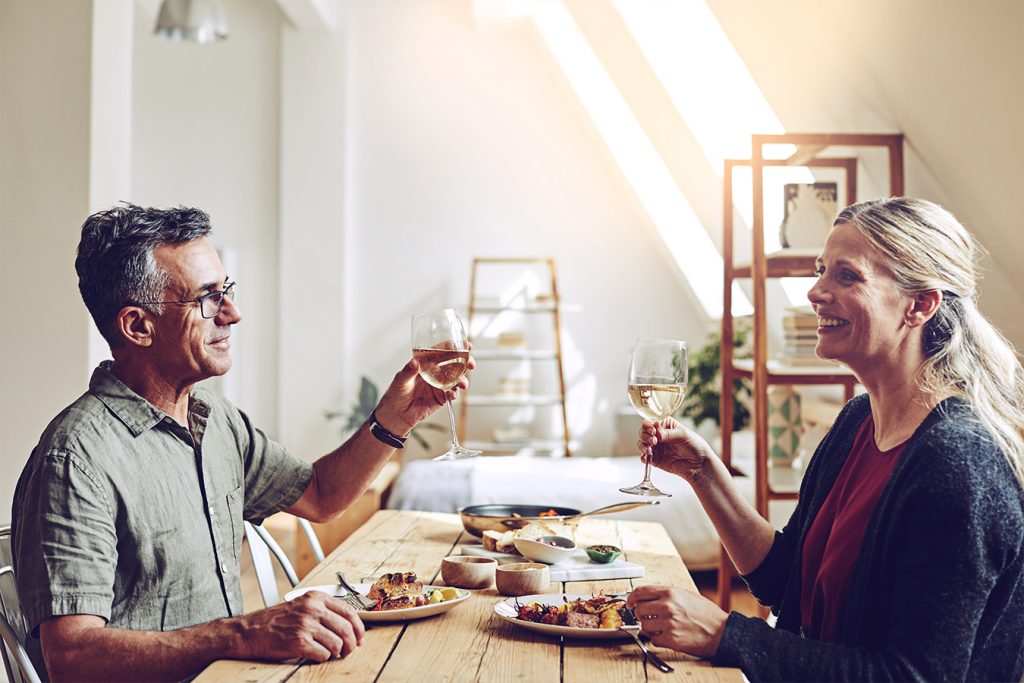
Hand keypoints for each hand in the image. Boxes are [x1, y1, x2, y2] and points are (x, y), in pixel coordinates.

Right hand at [237, 591, 364, 661]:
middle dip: (352, 643)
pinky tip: (317, 655)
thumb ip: (324, 611)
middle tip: (350, 650)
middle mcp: (312, 609)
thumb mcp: (302, 605)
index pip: (349, 611)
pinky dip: (323, 657)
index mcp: (316, 597)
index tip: (360, 637)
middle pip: (346, 628)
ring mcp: (305, 625)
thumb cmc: (276, 620)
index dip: (358, 627)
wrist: (251, 631)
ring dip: (338, 652)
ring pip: (337, 643)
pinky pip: (323, 654)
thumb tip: (349, 627)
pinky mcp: (298, 642)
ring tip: (332, 654)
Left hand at [375, 350, 474, 434]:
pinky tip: (453, 394)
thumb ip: (408, 371)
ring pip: (456, 379)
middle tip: (470, 364)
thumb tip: (414, 363)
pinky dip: (455, 393)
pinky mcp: (441, 398)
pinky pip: (452, 393)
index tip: (465, 345)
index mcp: (426, 363)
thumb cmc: (395, 394)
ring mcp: (440, 385)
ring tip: (463, 384)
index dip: (455, 346)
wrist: (396, 415)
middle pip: (455, 363)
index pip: (443, 350)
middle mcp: (435, 372)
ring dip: (462, 380)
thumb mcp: (400, 380)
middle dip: (465, 362)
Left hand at [626, 585, 726, 658]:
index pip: (640, 592)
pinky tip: (666, 635)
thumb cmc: (706, 614)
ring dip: (648, 628)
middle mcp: (667, 606)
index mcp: (670, 592)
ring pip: (643, 626)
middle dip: (640, 614)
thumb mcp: (686, 595)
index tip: (630, 603)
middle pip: (638, 610)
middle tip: (648, 617)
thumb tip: (646, 597)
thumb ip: (666, 594)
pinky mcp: (671, 639)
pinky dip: (656, 639)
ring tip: (660, 627)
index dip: (631, 598)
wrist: (721, 632)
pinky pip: (653, 639)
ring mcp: (668, 623)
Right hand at [637, 417, 716, 482]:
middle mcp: (658, 435)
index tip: (652, 430)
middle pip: (643, 432)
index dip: (648, 425)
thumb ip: (668, 433)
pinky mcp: (655, 459)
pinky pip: (644, 457)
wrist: (699, 464)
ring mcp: (656, 447)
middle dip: (645, 435)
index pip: (651, 422)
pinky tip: (646, 458)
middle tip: (654, 440)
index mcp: (665, 425)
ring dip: (642, 445)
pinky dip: (643, 457)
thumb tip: (656, 431)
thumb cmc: (694, 445)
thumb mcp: (683, 435)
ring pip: (641, 443)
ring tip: (650, 450)